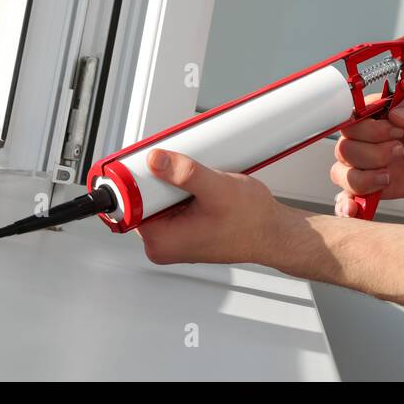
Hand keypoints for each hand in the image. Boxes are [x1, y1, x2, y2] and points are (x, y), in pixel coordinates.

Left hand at [134, 148, 287, 265]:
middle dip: (161, 178)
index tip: (149, 161)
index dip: (139, 178)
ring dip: (175, 183)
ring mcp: (174, 237)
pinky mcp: (185, 229)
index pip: (130, 204)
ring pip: (158, 198)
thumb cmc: (251, 223)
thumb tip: (156, 160)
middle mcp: (163, 244)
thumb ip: (185, 173)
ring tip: (200, 180)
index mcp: (161, 241)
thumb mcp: (216, 189)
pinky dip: (183, 189)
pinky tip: (202, 186)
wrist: (273, 233)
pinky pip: (172, 203)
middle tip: (185, 170)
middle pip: (143, 198)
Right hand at [330, 82, 403, 216]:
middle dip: (373, 153)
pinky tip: (355, 209)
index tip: (398, 131)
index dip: (370, 129)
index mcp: (376, 112)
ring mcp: (367, 163)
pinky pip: (349, 196)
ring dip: (364, 178)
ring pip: (342, 173)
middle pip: (344, 148)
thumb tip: (397, 115)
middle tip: (400, 150)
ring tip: (389, 175)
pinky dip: (347, 204)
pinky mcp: (373, 185)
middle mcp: (366, 137)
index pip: (352, 120)